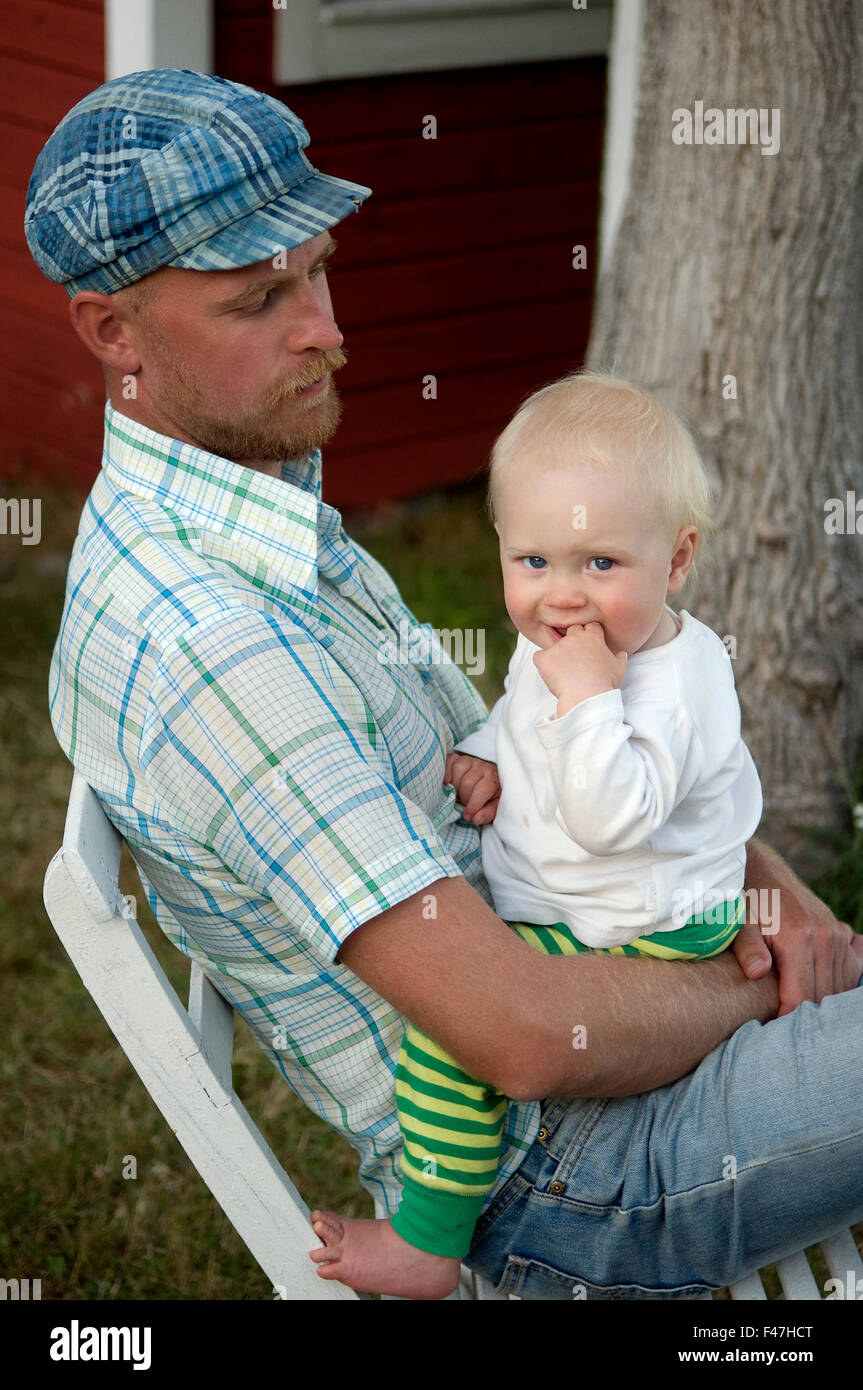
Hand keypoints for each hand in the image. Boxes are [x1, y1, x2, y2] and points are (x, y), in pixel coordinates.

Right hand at [444, 751, 500, 825]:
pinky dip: (446, 771)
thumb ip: (487, 814)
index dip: (473, 806)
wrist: (489, 778)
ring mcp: (470, 760)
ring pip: (458, 769)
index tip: (468, 815)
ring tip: (456, 793)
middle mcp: (483, 767)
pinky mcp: (459, 758)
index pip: (481, 790)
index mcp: (493, 779)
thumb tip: (475, 819)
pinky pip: (450, 761)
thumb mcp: (494, 807)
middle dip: (463, 797)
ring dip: (455, 785)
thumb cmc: (491, 794)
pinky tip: (448, 782)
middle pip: (467, 782)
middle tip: (463, 803)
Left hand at [533, 622, 627, 716]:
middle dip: (573, 641)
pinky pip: (539, 657)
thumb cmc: (604, 683)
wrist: (586, 696)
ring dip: (558, 654)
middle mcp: (575, 637)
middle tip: (575, 658)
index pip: (590, 626)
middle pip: (572, 630)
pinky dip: (543, 664)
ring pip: (555, 645)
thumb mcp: (619, 669)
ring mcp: (558, 646)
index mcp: (593, 637)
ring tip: (564, 671)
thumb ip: (620, 658)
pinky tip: (551, 674)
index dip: (590, 635)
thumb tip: (621, 654)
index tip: (589, 647)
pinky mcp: (545, 657)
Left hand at [733, 839, 862, 1015]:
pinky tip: (814, 992)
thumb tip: (757, 972)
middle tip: (782, 1029)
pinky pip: (848, 971)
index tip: (770, 1030)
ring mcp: (835, 935)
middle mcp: (824, 937)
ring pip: (838, 987)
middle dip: (803, 1016)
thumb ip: (747, 948)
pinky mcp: (839, 933)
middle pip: (823, 996)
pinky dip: (834, 986)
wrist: (762, 871)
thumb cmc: (744, 901)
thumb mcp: (737, 923)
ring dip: (820, 1004)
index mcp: (799, 938)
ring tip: (795, 1014)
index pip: (802, 995)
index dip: (787, 1018)